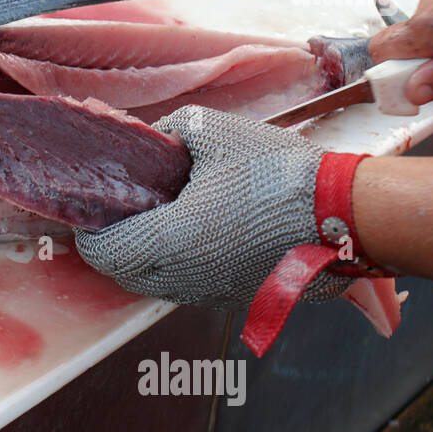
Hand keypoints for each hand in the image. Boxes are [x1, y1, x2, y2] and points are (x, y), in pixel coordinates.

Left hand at [74, 106, 350, 308]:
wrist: (341, 214)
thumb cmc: (276, 171)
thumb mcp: (213, 132)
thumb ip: (170, 133)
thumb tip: (154, 139)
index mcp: (169, 240)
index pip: (104, 252)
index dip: (91, 233)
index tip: (94, 213)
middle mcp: (183, 278)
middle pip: (124, 275)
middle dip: (114, 247)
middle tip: (122, 215)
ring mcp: (210, 294)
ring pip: (155, 286)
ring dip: (145, 261)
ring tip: (156, 223)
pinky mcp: (235, 299)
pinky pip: (189, 288)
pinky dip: (178, 268)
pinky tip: (195, 237)